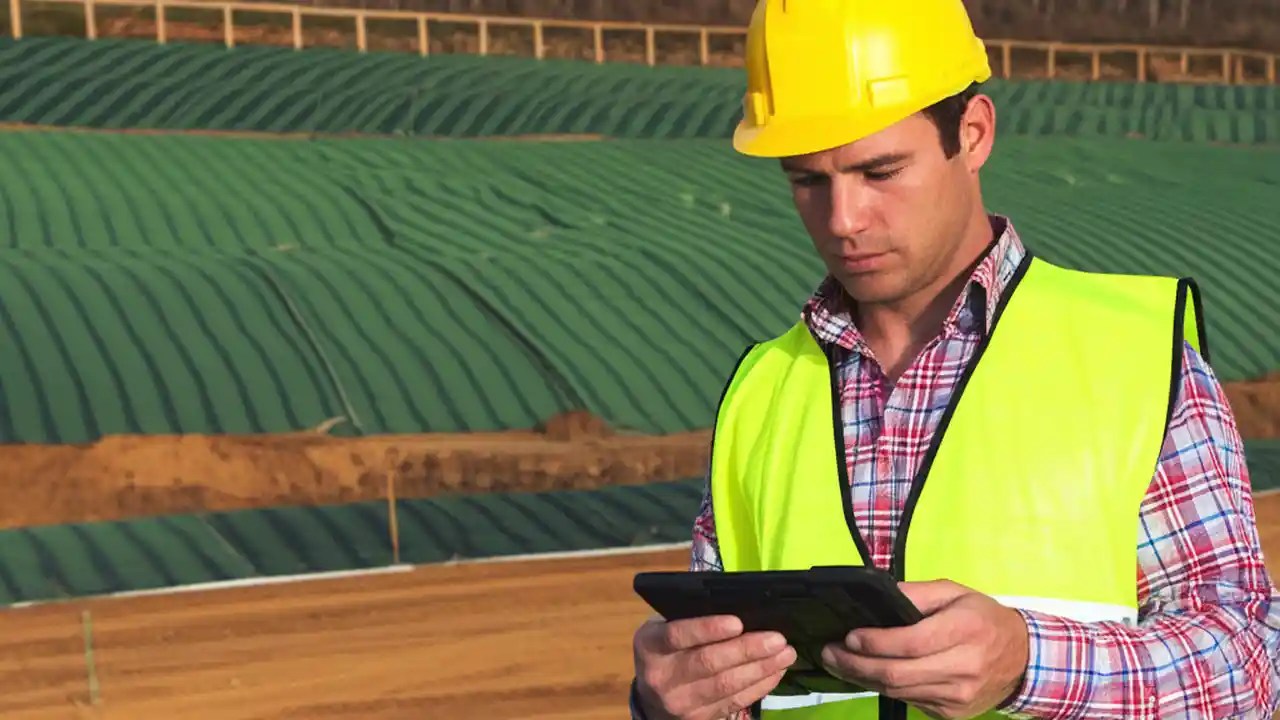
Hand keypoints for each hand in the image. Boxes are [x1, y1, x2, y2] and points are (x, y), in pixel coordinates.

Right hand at [633, 614, 797, 719]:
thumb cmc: (665, 650)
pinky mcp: (699, 719)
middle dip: (747, 650)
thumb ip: (690, 617)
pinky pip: (735, 702)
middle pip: (708, 663)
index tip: (737, 622)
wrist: (651, 697)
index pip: (678, 635)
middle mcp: (662, 677)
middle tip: (777, 639)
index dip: (708, 628)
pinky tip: (776, 672)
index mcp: (650, 645)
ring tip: (786, 654)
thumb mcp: (663, 628)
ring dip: (760, 669)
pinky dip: (759, 686)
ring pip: (726, 685)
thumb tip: (738, 605)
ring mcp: (680, 702)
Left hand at [819, 580, 1029, 719]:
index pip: (910, 642)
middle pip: (898, 673)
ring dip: (863, 678)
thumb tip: (876, 596)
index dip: (874, 642)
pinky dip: (885, 687)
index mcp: (965, 630)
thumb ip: (915, 593)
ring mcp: (957, 696)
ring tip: (839, 662)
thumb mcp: (954, 592)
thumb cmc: (984, 619)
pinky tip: (868, 674)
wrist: (1023, 660)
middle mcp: (963, 667)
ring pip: (899, 691)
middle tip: (829, 652)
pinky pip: (909, 700)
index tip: (848, 635)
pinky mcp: (951, 713)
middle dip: (856, 664)